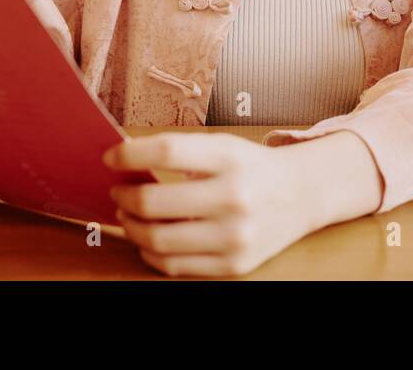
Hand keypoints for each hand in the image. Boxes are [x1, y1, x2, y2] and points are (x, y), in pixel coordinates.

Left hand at [102, 133, 315, 276]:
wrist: (302, 194)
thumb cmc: (252, 167)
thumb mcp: (223, 146)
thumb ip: (179, 153)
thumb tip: (124, 164)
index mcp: (230, 157)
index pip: (166, 151)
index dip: (128, 155)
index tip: (110, 158)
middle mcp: (234, 196)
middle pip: (154, 202)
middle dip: (124, 197)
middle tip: (117, 192)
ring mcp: (235, 235)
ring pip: (158, 239)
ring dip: (132, 227)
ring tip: (129, 216)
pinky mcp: (234, 264)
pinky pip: (175, 266)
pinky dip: (151, 253)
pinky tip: (147, 240)